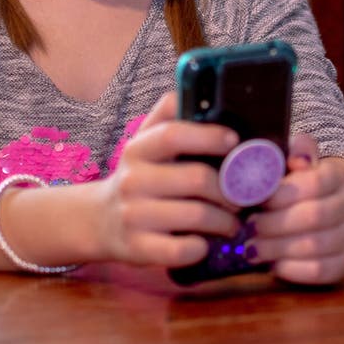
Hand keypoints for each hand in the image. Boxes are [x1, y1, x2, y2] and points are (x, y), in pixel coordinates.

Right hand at [98, 91, 240, 267]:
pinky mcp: (138, 249)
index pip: (173, 135)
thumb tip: (203, 93)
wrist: (100, 220)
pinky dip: (203, 247)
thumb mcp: (146, 143)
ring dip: (225, 220)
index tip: (234, 141)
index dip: (208, 136)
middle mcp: (132, 180)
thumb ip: (171, 116)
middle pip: (196, 178)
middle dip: (230, 188)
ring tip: (232, 221)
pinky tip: (204, 242)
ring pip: (197, 215)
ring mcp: (133, 215)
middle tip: (243, 196)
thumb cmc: (140, 176)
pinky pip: (184, 250)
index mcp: (138, 148)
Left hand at [244, 134, 343, 284]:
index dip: (283, 194)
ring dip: (278, 248)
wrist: (326, 203)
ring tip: (252, 248)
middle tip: (248, 227)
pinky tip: (271, 264)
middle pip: (315, 216)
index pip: (314, 183)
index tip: (257, 199)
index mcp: (336, 175)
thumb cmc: (296, 181)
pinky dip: (293, 269)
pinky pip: (322, 271)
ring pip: (317, 246)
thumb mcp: (291, 159)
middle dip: (275, 224)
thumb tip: (291, 157)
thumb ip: (291, 150)